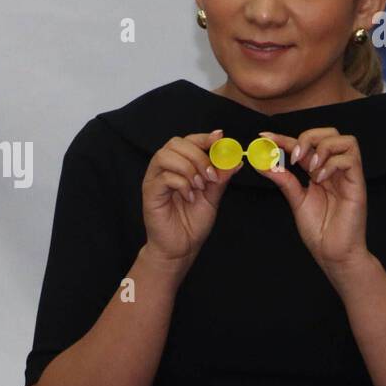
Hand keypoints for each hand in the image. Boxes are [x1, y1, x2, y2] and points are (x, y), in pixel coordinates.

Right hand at [141, 130, 239, 266]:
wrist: (181, 248)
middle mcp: (164, 168)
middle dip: (198, 155)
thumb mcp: (213, 196)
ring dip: (188, 168)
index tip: (220, 138)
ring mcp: (155, 179)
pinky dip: (182, 184)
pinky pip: (164, 177)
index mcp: (179, 165)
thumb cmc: (192, 223)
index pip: (188, 141)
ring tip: (199, 186)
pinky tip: (189, 197)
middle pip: (176, 143)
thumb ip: (220, 177)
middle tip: (211, 175)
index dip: (204, 137)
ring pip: (166, 156)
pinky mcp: (150, 192)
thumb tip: (235, 159)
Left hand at [253, 128, 369, 274]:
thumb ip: (283, 179)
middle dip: (309, 137)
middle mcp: (334, 170)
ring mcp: (348, 176)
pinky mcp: (358, 185)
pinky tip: (321, 178)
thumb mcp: (296, 200)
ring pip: (346, 140)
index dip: (284, 138)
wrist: (333, 253)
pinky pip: (351, 160)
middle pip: (331, 133)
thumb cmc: (318, 229)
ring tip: (311, 170)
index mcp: (319, 172)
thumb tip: (261, 162)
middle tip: (295, 157)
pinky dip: (332, 164)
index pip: (304, 145)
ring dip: (323, 148)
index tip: (264, 136)